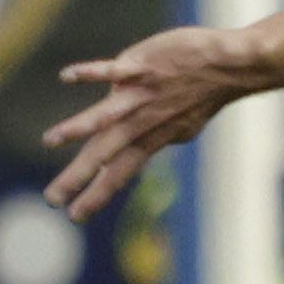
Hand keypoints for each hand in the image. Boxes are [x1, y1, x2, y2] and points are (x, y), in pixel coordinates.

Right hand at [44, 25, 254, 218]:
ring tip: (50, 140)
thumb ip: (155, 137)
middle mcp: (143, 121)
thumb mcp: (182, 126)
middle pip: (105, 154)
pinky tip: (66, 77)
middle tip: (52, 199)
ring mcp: (142, 95)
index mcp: (151, 138)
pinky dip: (91, 73)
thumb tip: (139, 148)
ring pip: (106, 116)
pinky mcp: (143, 67)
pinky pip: (114, 70)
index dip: (97, 195)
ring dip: (78, 128)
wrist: (233, 67)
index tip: (75, 217)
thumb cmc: (204, 95)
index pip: (118, 173)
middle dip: (78, 177)